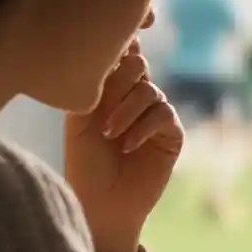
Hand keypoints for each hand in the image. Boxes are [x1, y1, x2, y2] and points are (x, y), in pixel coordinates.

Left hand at [65, 39, 183, 251]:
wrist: (102, 202)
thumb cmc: (84, 163)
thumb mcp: (80, 119)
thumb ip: (97, 87)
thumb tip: (118, 56)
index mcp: (110, 89)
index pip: (121, 55)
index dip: (121, 49)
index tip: (108, 62)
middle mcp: (133, 98)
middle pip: (137, 64)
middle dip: (119, 84)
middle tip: (101, 112)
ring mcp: (154, 116)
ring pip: (150, 90)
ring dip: (127, 111)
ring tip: (109, 135)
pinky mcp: (171, 135)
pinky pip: (164, 115)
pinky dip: (143, 128)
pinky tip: (126, 146)